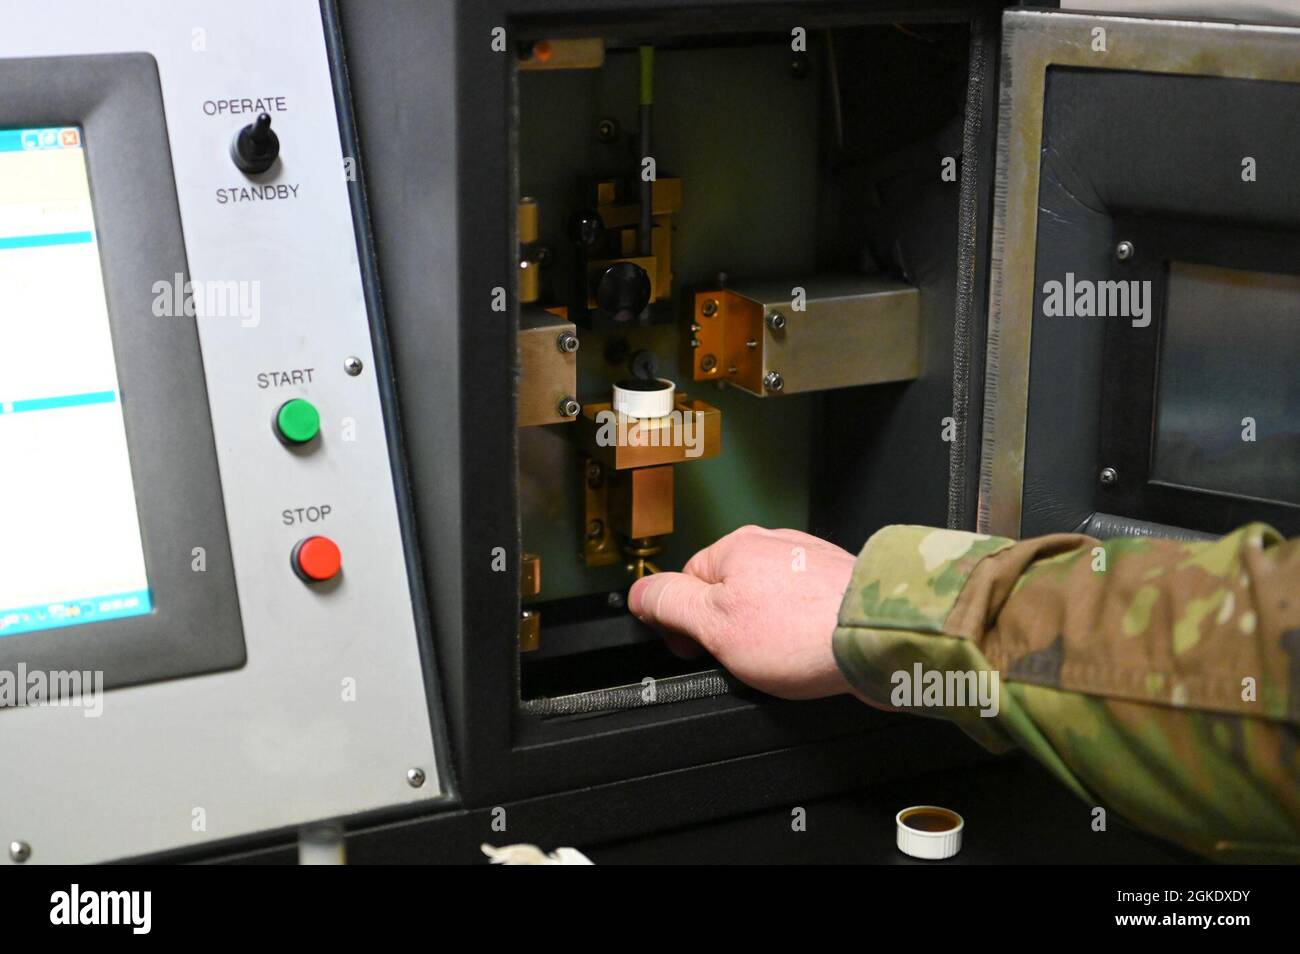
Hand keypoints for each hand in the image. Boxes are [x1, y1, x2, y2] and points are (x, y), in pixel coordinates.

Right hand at [627, 526, 856, 699]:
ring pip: (766, 602)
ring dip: (767, 631)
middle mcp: (772, 545)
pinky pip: (801, 609)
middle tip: (745, 657)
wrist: (879, 636)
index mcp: (734, 547)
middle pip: (726, 592)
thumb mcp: (714, 624)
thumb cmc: (804, 632)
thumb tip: (638, 593)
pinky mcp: (836, 583)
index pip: (685, 584)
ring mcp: (807, 561)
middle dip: (729, 628)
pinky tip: (809, 649)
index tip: (698, 651)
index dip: (685, 626)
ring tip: (784, 656)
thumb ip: (669, 604)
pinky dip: (800, 631)